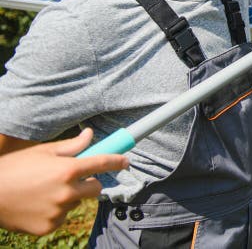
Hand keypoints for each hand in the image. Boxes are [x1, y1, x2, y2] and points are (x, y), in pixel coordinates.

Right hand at [0, 128, 128, 235]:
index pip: (103, 163)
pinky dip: (55, 211)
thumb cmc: (15, 168)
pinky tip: (37, 204)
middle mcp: (67, 192)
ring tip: (44, 191)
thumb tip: (90, 134)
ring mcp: (59, 212)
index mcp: (68, 170)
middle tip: (71, 178)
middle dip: (89, 182)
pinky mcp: (49, 227)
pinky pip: (62, 217)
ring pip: (77, 203)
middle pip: (96, 188)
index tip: (126, 161)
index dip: (117, 161)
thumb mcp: (43, 151)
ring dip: (69, 197)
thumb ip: (71, 146)